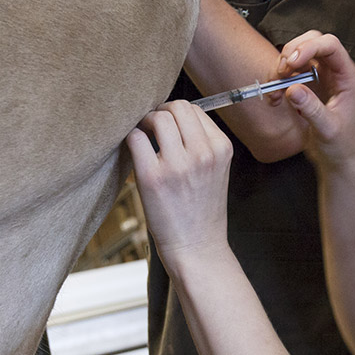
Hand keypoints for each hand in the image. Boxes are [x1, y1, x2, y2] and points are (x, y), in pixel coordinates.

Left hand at [127, 101, 233, 265]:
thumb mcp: (217, 169)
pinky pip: (136, 138)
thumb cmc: (202, 208)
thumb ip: (203, 141)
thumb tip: (174, 115)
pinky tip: (136, 151)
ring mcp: (177, 164)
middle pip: (177, 107)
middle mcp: (203, 153)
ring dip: (147, 122)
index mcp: (221, 147)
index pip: (195, 108)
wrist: (196, 247)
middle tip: (153, 126)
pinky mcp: (152, 177)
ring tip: (144, 136)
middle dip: (162, 112)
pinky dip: (133, 138)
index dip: (177, 113)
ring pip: (157, 118)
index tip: (168, 125)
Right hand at [277, 31, 354, 170]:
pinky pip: (289, 71)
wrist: (336, 160)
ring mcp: (319, 76)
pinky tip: (274, 97)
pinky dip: (277, 79)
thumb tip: (293, 89)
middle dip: (292, 52)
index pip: (331, 45)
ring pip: (297, 53)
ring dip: (281, 66)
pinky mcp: (307, 84)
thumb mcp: (328, 129)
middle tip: (281, 72)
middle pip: (312, 41)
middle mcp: (334, 71)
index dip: (310, 47)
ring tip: (274, 88)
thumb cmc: (341, 145)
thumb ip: (312, 109)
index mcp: (346, 76)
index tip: (292, 63)